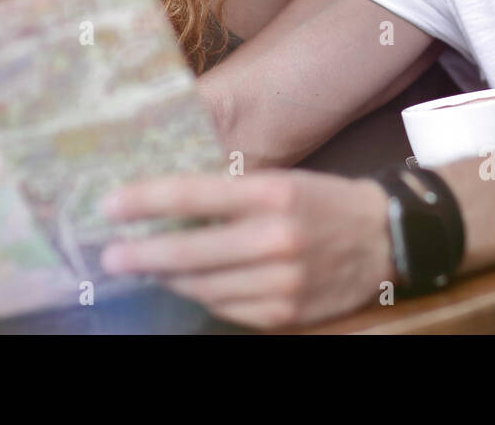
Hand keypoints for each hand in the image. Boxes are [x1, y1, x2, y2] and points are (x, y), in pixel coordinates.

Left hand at [100, 171, 394, 328]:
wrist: (383, 238)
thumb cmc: (321, 201)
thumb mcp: (279, 181)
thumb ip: (228, 193)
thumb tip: (164, 203)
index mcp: (272, 194)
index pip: (193, 194)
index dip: (145, 201)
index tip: (110, 206)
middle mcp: (277, 239)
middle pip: (190, 251)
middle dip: (143, 254)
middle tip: (111, 256)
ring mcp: (282, 282)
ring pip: (203, 286)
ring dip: (169, 278)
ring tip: (148, 269)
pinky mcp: (286, 314)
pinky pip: (227, 308)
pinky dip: (204, 297)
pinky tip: (191, 285)